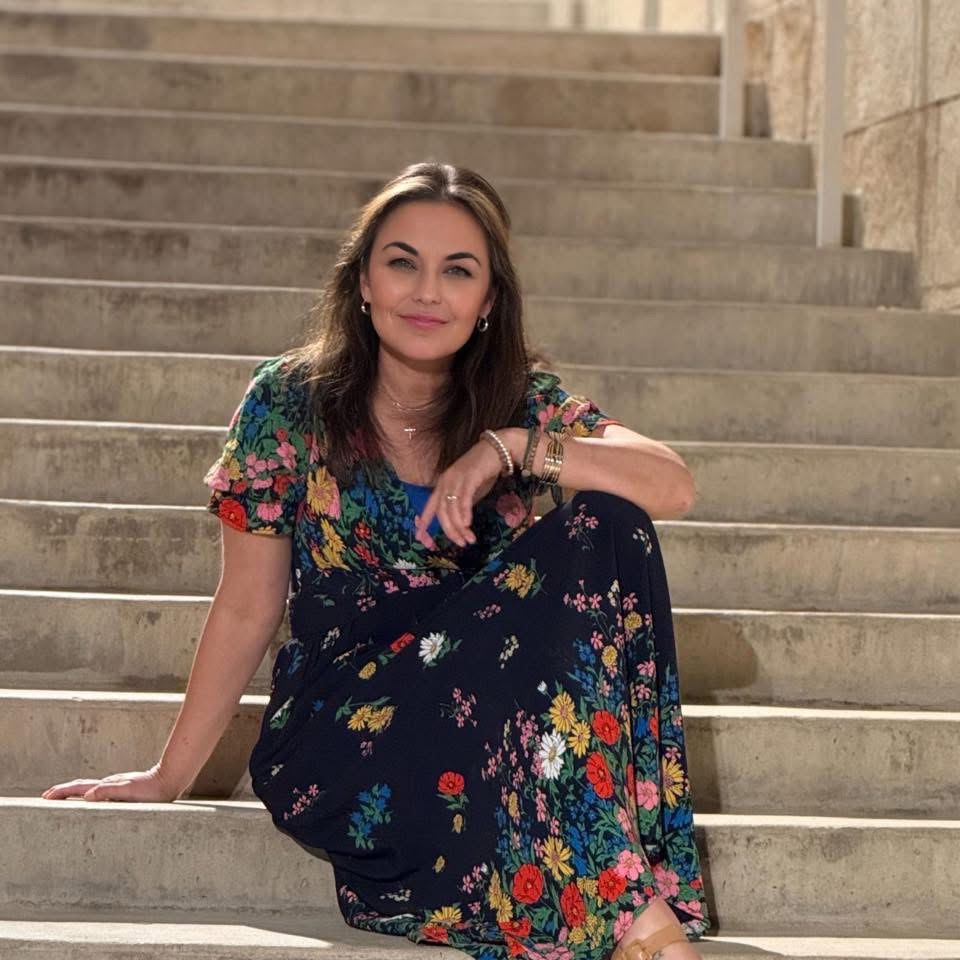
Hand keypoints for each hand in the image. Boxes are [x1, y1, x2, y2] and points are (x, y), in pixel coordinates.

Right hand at [40, 762, 183, 802]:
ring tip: (63, 799)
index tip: (45, 797)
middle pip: (81, 787)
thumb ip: (109, 791)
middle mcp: (109, 785)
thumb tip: (87, 795)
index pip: (79, 788)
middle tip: (47, 797)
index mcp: (106, 785)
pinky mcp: (124, 791)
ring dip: (74, 793)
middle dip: (63, 792)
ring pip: (89, 789)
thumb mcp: (129, 791)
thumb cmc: (151, 788)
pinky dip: (88, 796)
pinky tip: (91, 800)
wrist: (169, 780)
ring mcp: (116, 787)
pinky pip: (100, 794)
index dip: (61, 792)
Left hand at [415, 429, 520, 547]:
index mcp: (443, 484)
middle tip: (460, 543)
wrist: (498, 450)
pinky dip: (464, 512)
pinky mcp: (469, 476)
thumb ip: (461, 503)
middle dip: (450, 530)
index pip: (430, 505)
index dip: (425, 521)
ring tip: (469, 539)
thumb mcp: (469, 491)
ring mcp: (456, 478)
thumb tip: (460, 523)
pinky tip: (468, 524)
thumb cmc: (483, 471)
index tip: (419, 535)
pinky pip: (463, 498)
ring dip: (459, 526)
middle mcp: (446, 481)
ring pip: (452, 507)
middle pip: (442, 511)